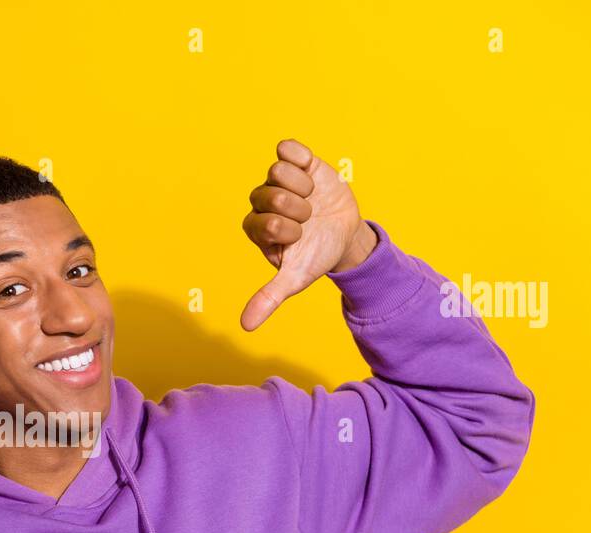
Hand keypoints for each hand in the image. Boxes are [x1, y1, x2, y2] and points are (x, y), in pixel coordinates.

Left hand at [239, 139, 375, 330]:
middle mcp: (262, 201)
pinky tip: (312, 172)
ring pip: (278, 171)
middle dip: (298, 210)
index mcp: (256, 226)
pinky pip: (288, 148)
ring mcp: (279, 180)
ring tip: (313, 199)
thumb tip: (245, 326)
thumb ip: (269, 297)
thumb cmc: (316, 257)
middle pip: (270, 194)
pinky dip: (301, 158)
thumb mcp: (295, 278)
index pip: (263, 221)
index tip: (299, 238)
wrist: (345, 236)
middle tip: (308, 219)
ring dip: (304, 188)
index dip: (288, 231)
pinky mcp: (297, 162)